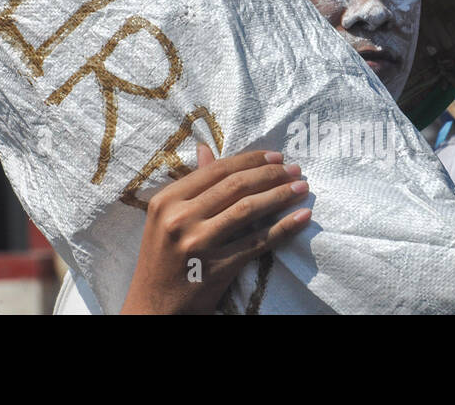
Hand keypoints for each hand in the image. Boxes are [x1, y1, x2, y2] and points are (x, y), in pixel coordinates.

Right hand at [119, 144, 311, 314]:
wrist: (153, 306)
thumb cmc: (162, 259)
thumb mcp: (166, 217)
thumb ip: (190, 185)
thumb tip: (205, 149)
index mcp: (167, 200)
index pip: (216, 170)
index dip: (250, 160)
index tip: (275, 156)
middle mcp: (180, 218)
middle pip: (235, 186)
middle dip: (270, 174)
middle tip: (294, 169)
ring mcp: (198, 243)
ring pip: (248, 210)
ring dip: (280, 195)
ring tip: (301, 188)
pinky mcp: (217, 268)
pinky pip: (257, 243)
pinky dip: (283, 228)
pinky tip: (301, 218)